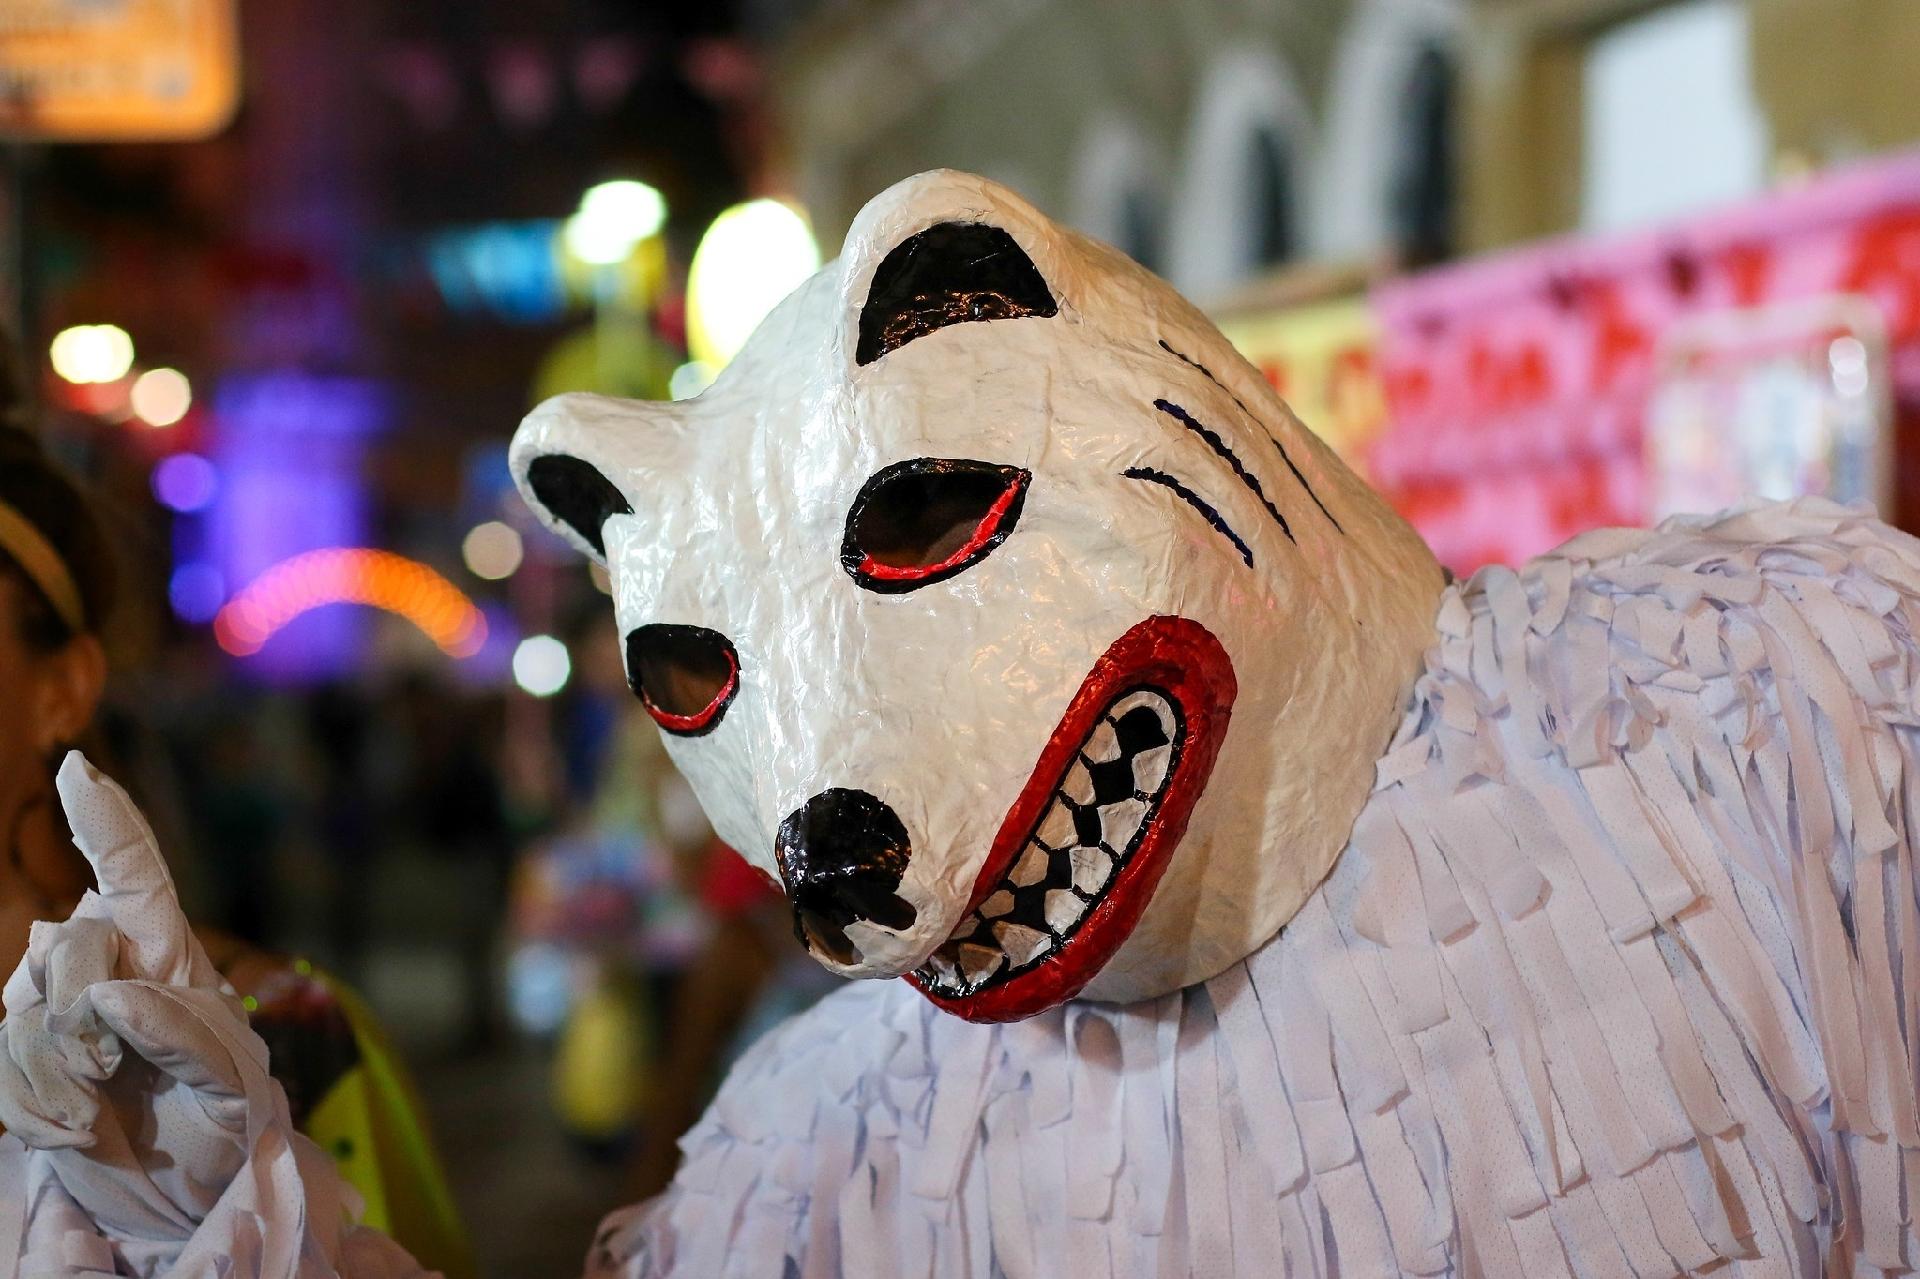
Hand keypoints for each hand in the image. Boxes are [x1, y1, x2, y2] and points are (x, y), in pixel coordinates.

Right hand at [0, 752, 268, 1245]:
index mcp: (168, 951)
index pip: (137, 871)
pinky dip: (32, 1106)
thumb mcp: (231, 1080)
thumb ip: (185, 1030)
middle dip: (83, 1017)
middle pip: (67, 947)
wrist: (186, 1191)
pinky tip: (71, 1132)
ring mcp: (53, 1009)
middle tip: (114, 1075)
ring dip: (58, 1076)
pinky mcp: (20, 1058)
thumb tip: (115, 993)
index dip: (105, 819)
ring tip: (101, 1112)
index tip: (78, 768)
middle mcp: (104, 964)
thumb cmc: (225, 1121)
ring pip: (23, 1011)